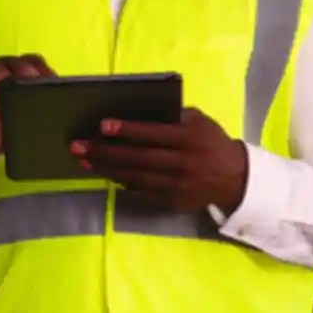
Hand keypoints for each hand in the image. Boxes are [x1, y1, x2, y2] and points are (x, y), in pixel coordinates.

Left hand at [70, 107, 248, 213]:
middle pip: (138, 158)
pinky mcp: (172, 201)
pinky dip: (122, 183)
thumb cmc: (212, 142)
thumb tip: (142, 110)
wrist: (235, 179)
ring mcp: (176, 185)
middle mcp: (182, 163)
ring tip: (83, 162)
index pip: (154, 134)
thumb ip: (175, 115)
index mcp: (188, 139)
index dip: (128, 130)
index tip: (102, 126)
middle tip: (78, 147)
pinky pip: (142, 192)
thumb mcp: (200, 122)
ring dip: (107, 169)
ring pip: (136, 177)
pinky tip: (105, 174)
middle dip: (105, 152)